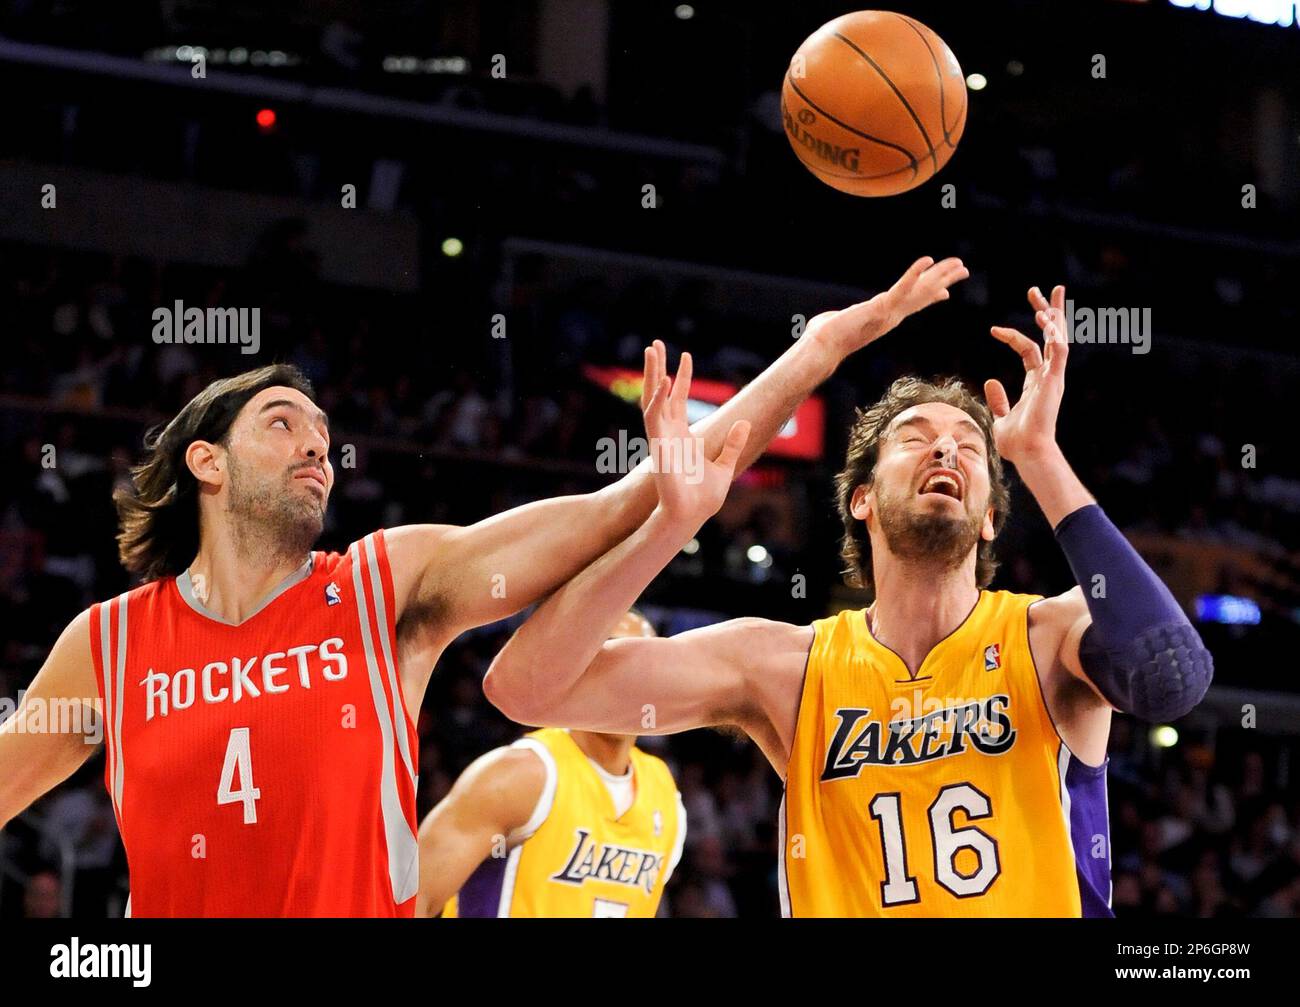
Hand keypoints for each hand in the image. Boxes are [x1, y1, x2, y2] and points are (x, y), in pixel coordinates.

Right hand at [641, 343, 749, 527]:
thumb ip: (733, 444)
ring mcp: (661, 438)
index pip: (679, 400)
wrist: (692, 516)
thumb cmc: (704, 498)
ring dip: (652, 374)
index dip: (683, 377)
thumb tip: (745, 423)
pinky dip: (659, 400)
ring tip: (652, 350)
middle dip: (657, 368)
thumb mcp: (726, 465)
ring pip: (652, 399)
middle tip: (655, 344)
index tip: (686, 355)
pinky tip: (666, 381)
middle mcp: (668, 433)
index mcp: (682, 436)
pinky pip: (655, 418)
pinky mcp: (658, 447)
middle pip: (660, 393)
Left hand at [803, 256, 968, 362]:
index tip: (946, 293)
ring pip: (921, 291)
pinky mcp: (880, 307)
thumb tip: (828, 321)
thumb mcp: (841, 325)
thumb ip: (845, 319)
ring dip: (941, 276)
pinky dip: (914, 274)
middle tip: (964, 269)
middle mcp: (891, 316)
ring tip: (960, 264)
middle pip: (924, 295)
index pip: (912, 304)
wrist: (820, 349)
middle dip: (945, 281)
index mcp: (884, 318)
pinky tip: (928, 260)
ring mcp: (888, 313)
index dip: (930, 297)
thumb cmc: (823, 339)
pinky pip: (901, 288)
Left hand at [984, 284, 1068, 464]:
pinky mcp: (1054, 382)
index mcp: (1037, 381)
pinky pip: (1059, 353)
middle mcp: (1048, 376)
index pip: (1029, 349)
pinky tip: (1048, 320)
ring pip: (1057, 340)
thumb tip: (990, 381)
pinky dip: (1055, 336)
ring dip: (1052, 318)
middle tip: (1039, 291)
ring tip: (1045, 297)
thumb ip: (999, 400)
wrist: (1027, 453)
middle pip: (1050, 337)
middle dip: (1047, 312)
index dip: (1013, 336)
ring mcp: (1053, 378)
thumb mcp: (1001, 417)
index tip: (992, 329)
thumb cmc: (1016, 442)